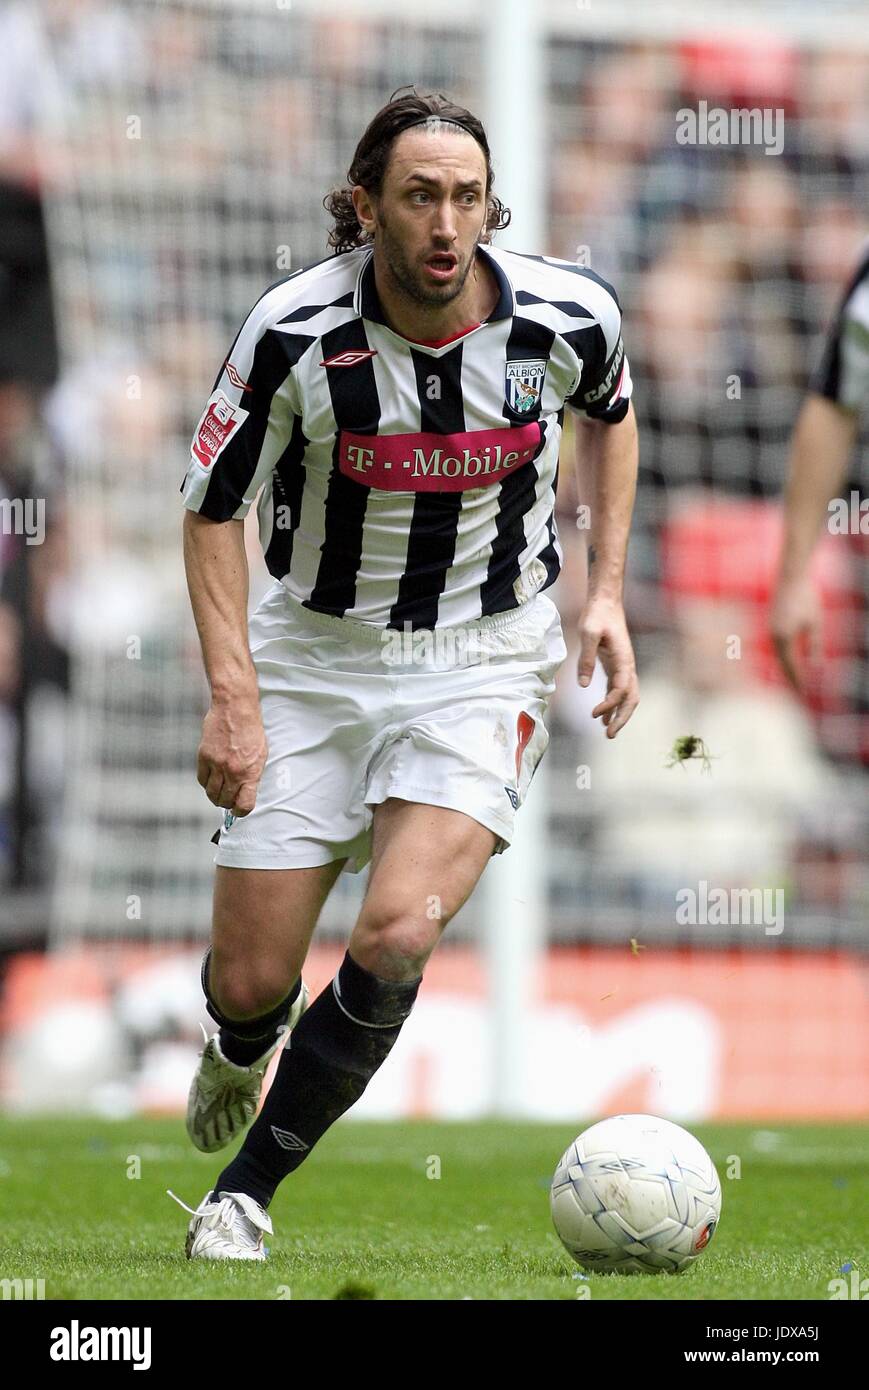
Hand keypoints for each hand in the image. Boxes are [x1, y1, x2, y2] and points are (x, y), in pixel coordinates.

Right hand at [197, 694, 267, 815]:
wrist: (236, 709)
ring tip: (219, 791)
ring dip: (215, 796)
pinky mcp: (204, 757)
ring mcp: (217, 765)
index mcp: (250, 772)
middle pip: (224, 801)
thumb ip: (253, 774)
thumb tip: (246, 791)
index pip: (244, 804)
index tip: (239, 809)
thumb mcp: (261, 754)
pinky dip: (206, 783)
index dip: (241, 811)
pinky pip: (202, 780)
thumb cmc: (251, 730)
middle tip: (228, 799)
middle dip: (227, 803)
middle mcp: (233, 771)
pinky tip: (211, 778)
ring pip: (211, 793)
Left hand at [577, 596, 639, 737]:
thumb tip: (584, 685)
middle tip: (609, 735)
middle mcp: (628, 665)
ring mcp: (623, 666)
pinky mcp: (616, 665)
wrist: (605, 601)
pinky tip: (602, 716)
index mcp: (624, 659)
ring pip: (627, 696)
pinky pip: (618, 690)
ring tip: (607, 732)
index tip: (593, 714)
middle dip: (622, 718)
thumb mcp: (587, 634)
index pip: (621, 689)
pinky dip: (612, 704)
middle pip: (631, 698)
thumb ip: (586, 659)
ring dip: (619, 714)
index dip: (609, 705)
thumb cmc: (597, 614)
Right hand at [770, 573, 821, 691]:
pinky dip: (784, 656)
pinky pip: (778, 645)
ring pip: (779, 655)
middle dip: (791, 677)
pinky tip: (790, 660)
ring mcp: (771, 630)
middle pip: (782, 663)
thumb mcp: (815, 622)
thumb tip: (815, 665)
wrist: (791, 576)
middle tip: (800, 692)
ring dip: (787, 667)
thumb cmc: (806, 597)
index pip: (791, 666)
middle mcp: (774, 636)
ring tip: (795, 680)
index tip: (804, 693)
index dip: (798, 680)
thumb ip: (814, 644)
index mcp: (783, 638)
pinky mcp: (772, 624)